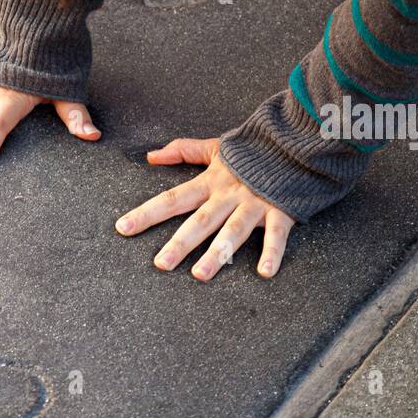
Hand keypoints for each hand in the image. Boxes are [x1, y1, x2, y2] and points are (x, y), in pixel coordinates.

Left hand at [115, 137, 295, 280]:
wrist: (295, 142)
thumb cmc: (252, 151)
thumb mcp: (215, 148)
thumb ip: (183, 151)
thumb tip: (151, 156)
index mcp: (211, 182)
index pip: (173, 199)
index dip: (147, 213)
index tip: (123, 228)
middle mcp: (229, 196)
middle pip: (200, 221)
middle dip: (180, 242)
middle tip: (161, 264)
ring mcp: (255, 204)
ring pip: (233, 231)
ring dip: (218, 253)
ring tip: (200, 275)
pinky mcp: (281, 211)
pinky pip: (277, 235)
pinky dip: (272, 253)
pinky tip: (264, 272)